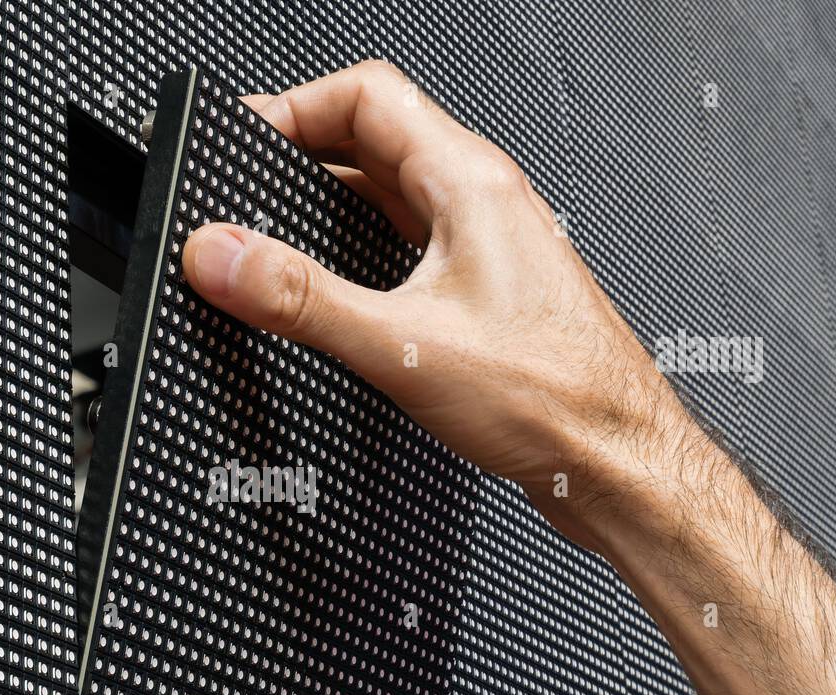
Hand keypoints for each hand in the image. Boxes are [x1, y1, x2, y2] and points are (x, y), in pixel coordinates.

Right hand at [181, 60, 692, 551]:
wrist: (613, 460)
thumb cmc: (554, 397)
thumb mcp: (401, 344)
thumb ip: (301, 300)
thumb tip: (222, 256)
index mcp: (471, 183)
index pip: (366, 94)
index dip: (294, 106)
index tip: (244, 142)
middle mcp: (483, 202)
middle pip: (375, 138)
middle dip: (303, 155)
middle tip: (249, 188)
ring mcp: (486, 246)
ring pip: (393, 195)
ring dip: (333, 205)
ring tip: (281, 234)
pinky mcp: (484, 293)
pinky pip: (409, 245)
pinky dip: (362, 253)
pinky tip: (340, 294)